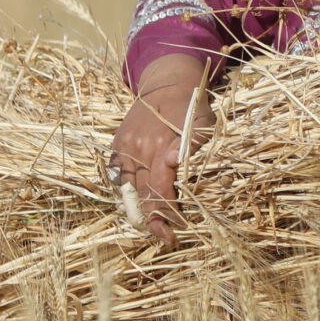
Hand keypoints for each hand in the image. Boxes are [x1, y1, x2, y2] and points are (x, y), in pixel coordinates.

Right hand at [109, 55, 214, 243]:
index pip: (161, 190)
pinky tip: (136, 205)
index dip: (168, 213)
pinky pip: (116, 175)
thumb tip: (176, 162)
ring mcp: (125, 147)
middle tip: (166, 238)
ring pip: (128, 189)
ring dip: (139, 210)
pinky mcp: (117, 145)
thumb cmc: (191, 106)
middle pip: (144, 194)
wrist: (168, 82)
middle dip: (154, 220)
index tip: (175, 232)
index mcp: (160, 146)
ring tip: (151, 226)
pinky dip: (125, 192)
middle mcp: (138, 148)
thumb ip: (192, 145)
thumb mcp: (203, 123)